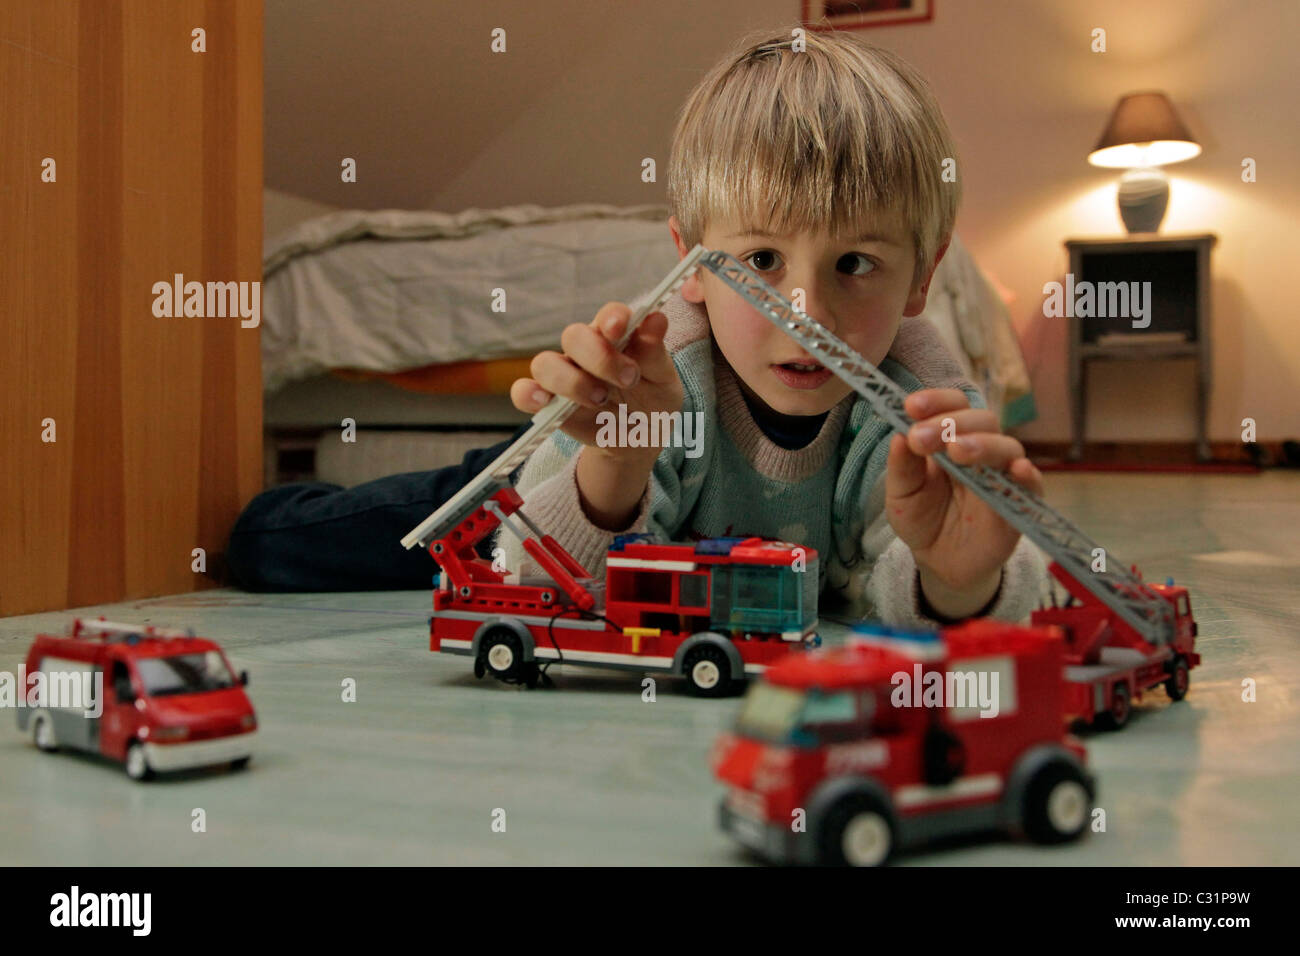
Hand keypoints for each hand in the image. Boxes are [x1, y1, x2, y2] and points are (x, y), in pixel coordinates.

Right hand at [509, 303, 682, 461]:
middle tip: (628, 380)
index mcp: (616, 338)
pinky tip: (542, 402)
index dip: (612, 317)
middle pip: (573, 336)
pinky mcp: (548, 403)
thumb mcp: (663, 383)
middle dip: (598, 356)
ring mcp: (565, 376)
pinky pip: (524, 392)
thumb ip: (655, 354)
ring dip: (571, 381)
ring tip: (600, 400)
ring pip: (546, 363)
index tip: (619, 327)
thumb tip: (656, 319)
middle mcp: (586, 351)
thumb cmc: (653, 403)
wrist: (640, 442)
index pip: (609, 316)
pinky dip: (528, 394)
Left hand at [885, 388, 1042, 608]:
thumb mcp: (901, 494)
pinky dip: (1028, 475)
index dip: (936, 400)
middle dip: (951, 422)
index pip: (953, 406)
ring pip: (1007, 446)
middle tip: (921, 439)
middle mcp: (981, 449)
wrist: (939, 561)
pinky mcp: (1020, 505)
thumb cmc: (922, 519)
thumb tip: (899, 434)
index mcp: (950, 438)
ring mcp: (1003, 475)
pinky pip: (1032, 485)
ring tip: (957, 451)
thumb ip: (901, 466)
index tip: (911, 406)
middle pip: (982, 419)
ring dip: (983, 444)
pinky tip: (1016, 471)